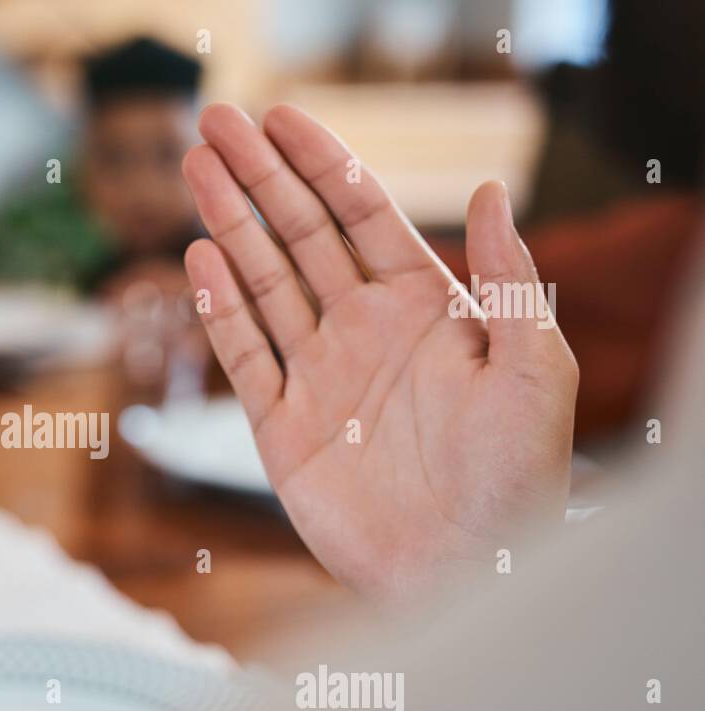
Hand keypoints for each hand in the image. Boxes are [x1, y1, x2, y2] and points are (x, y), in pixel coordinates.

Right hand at [182, 105, 577, 599]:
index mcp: (424, 309)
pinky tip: (199, 259)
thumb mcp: (536, 368)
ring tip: (194, 170)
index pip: (362, 216)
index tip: (281, 118)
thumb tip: (493, 191)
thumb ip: (509, 280)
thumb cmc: (518, 475)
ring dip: (228, 227)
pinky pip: (244, 357)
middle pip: (299, 237)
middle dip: (259, 178)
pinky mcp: (281, 428)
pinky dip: (219, 310)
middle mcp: (364, 333)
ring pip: (263, 285)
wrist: (466, 571)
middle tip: (215, 121)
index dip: (321, 163)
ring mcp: (318, 377)